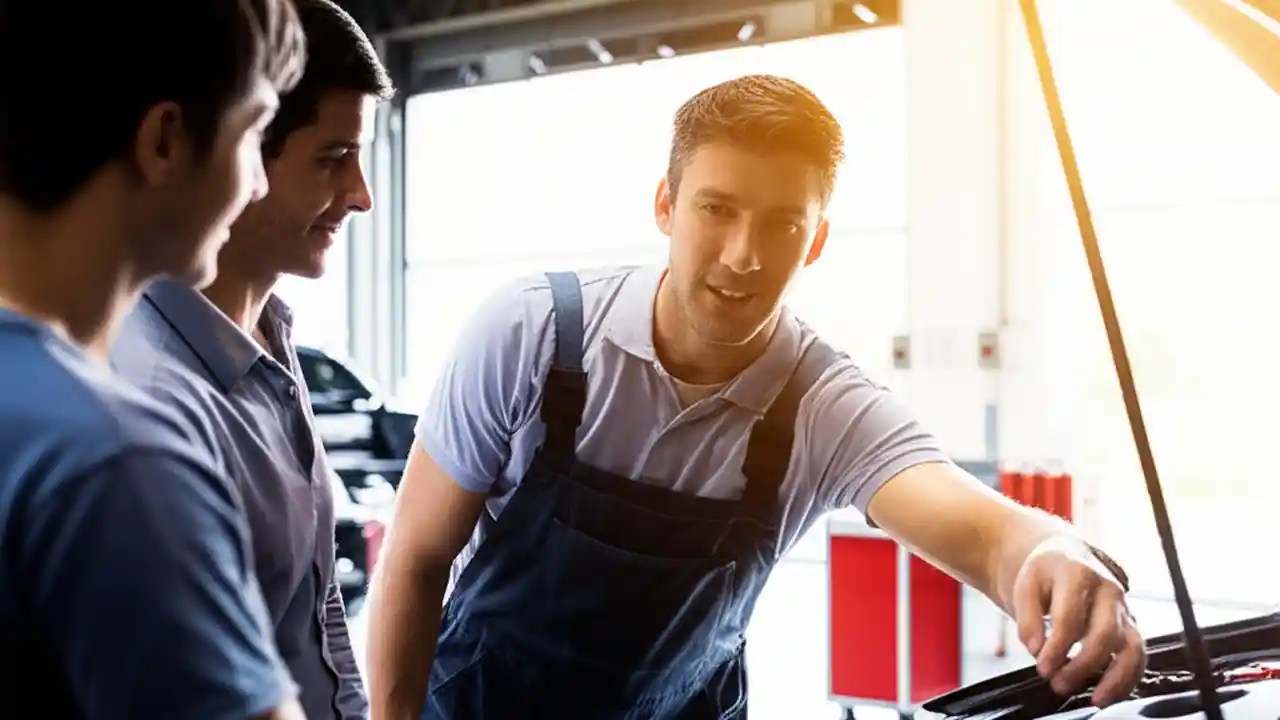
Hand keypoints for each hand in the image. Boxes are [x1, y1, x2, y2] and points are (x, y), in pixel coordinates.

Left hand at [1012, 535, 1145, 705]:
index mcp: (1078, 573)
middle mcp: (1108, 590)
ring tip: (1095, 700)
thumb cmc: (1045, 575)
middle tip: (1058, 684)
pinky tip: (1108, 695)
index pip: (1070, 617)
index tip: (1042, 668)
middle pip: (1103, 634)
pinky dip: (1128, 679)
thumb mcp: (1026, 586)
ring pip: (1131, 647)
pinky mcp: (1131, 625)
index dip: (1056, 647)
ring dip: (1115, 678)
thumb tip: (1036, 649)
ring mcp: (1124, 608)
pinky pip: (1138, 655)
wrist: (1066, 557)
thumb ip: (1027, 618)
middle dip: (1082, 665)